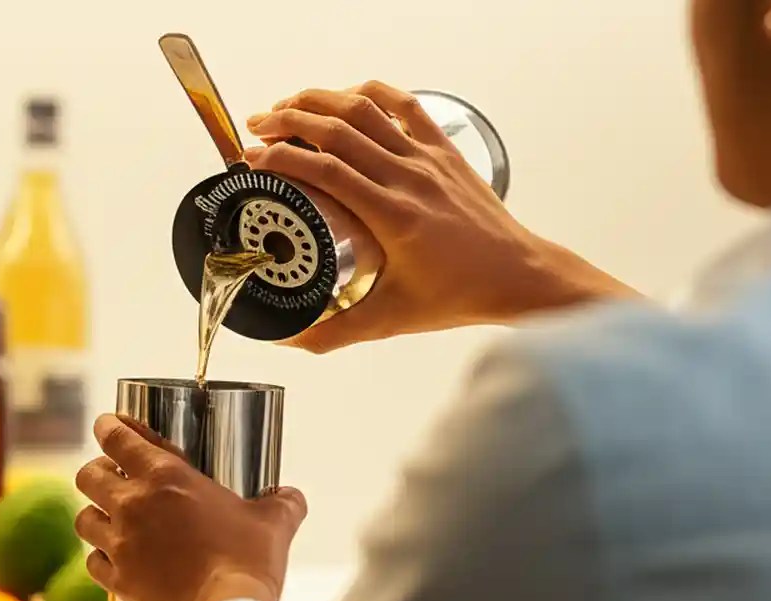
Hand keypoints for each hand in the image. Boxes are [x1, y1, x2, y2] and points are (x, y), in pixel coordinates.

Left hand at [74, 414, 307, 600]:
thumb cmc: (249, 559)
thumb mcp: (275, 520)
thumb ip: (283, 501)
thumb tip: (291, 496)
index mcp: (166, 477)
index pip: (119, 438)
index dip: (109, 427)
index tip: (109, 425)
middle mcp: (134, 505)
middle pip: (89, 474)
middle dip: (98, 469)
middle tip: (114, 474)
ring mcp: (121, 545)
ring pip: (83, 518)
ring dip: (95, 512)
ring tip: (110, 516)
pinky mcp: (119, 581)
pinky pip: (92, 562)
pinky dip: (100, 556)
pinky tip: (114, 557)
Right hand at [243, 81, 635, 352]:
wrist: (517, 277)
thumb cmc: (462, 295)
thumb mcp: (391, 318)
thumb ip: (335, 332)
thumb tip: (287, 339)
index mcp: (393, 216)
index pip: (326, 171)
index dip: (282, 158)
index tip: (252, 159)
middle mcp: (409, 179)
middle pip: (338, 129)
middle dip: (288, 120)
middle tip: (257, 129)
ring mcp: (428, 159)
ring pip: (366, 109)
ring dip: (321, 100)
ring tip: (288, 108)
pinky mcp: (444, 152)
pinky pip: (405, 106)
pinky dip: (372, 93)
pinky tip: (347, 97)